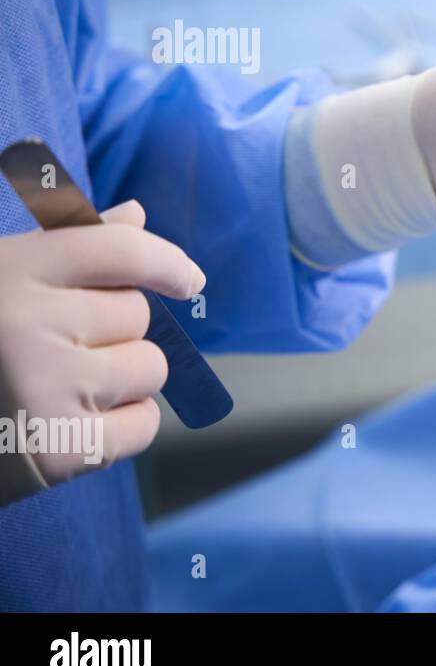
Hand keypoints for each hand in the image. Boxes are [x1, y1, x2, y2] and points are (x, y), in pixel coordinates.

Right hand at [0, 201, 205, 503]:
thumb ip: (69, 245)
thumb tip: (138, 214)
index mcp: (11, 271)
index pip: (120, 250)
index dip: (166, 261)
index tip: (188, 280)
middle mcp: (27, 325)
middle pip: (137, 315)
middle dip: (114, 331)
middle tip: (62, 348)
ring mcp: (42, 389)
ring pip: (149, 368)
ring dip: (124, 379)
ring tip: (64, 386)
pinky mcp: (57, 450)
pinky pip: (143, 425)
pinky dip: (123, 426)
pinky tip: (76, 423)